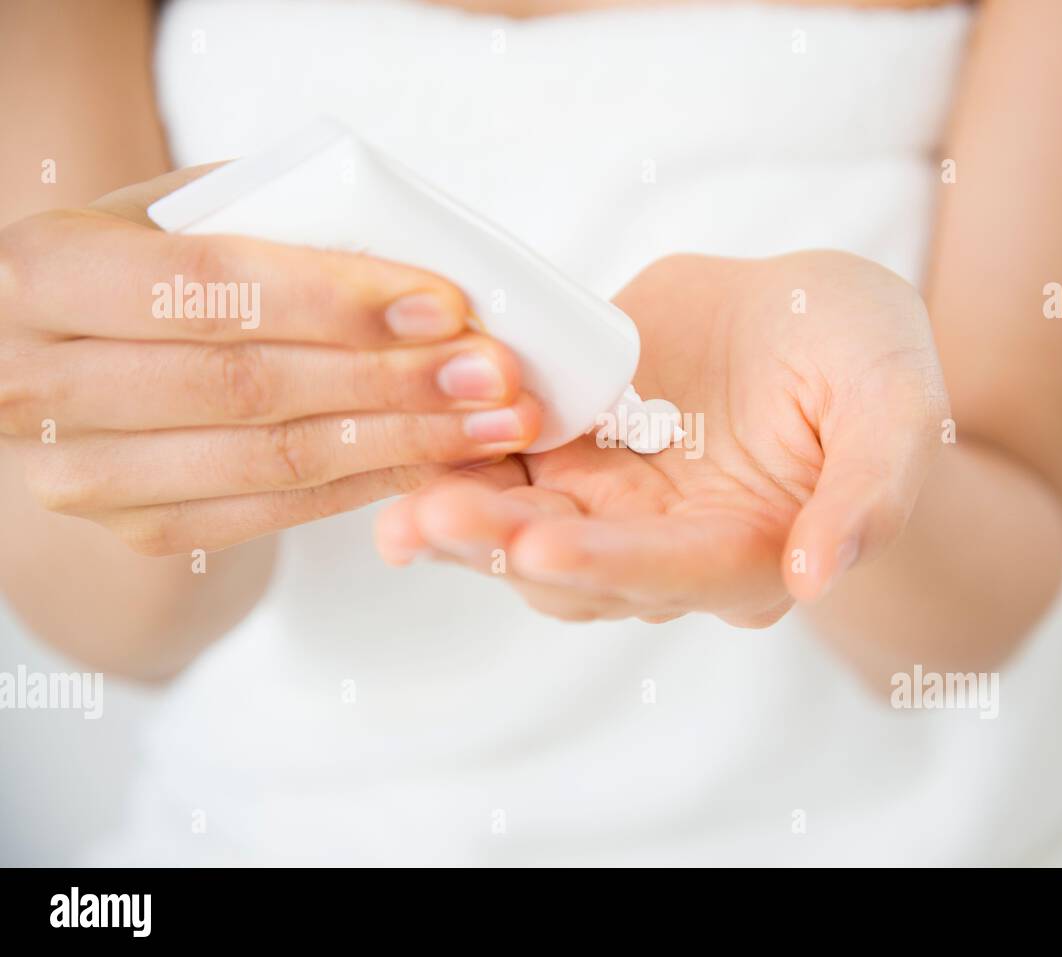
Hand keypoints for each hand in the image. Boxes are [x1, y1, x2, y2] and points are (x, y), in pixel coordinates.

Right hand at [0, 167, 539, 554]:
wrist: (61, 349)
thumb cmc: (137, 262)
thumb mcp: (175, 210)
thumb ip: (272, 217)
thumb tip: (417, 258)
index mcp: (45, 272)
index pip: (207, 289)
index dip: (334, 301)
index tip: (445, 305)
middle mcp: (41, 382)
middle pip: (248, 387)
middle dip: (390, 381)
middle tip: (495, 374)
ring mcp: (84, 473)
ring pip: (270, 463)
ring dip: (401, 443)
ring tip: (494, 425)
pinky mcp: (140, 529)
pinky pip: (275, 512)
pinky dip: (370, 484)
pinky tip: (442, 460)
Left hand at [375, 251, 947, 626]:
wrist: (806, 316)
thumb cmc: (866, 357)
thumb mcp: (897, 404)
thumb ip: (873, 491)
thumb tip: (819, 576)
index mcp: (751, 551)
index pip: (678, 572)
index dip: (612, 564)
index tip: (544, 547)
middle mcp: (668, 548)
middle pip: (579, 571)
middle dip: (503, 551)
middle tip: (433, 523)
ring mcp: (612, 505)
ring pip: (523, 535)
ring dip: (461, 525)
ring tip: (402, 505)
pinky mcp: (569, 456)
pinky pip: (499, 473)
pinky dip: (451, 468)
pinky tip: (401, 453)